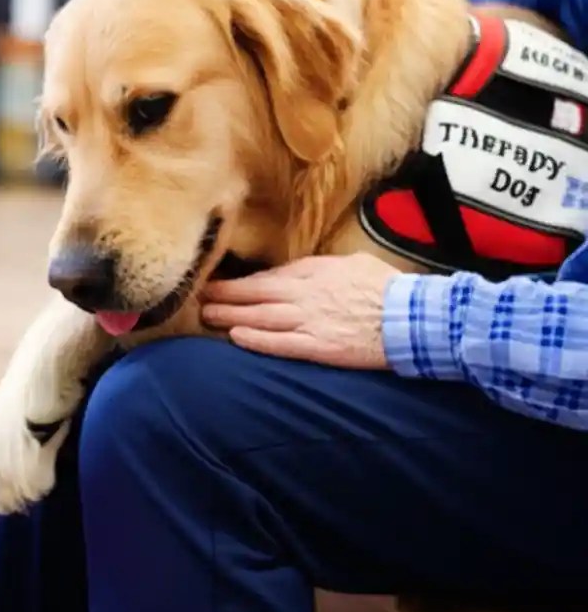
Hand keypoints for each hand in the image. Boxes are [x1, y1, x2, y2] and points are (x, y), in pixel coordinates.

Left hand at [201, 253, 400, 368]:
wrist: (411, 316)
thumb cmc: (386, 288)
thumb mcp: (351, 264)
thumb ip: (320, 268)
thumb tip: (298, 271)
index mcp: (314, 273)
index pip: (267, 277)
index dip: (240, 282)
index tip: (220, 283)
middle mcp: (305, 295)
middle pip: (254, 294)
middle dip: (224, 296)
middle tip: (200, 296)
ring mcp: (310, 321)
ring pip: (260, 318)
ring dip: (230, 316)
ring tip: (207, 316)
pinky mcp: (318, 346)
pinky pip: (280, 343)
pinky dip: (256, 340)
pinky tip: (236, 338)